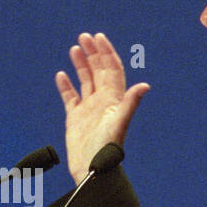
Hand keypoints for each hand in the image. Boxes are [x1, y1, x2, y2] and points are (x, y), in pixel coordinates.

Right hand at [54, 32, 149, 184]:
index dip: (106, 52)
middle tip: (84, 36)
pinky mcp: (75, 118)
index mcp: (114, 98)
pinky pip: (70, 97)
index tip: (98, 37)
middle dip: (93, 52)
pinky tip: (61, 75)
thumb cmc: (108, 149)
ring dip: (81, 64)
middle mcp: (102, 100)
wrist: (93, 169)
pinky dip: (66, 85)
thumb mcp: (119, 123)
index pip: (111, 69)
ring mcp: (89, 109)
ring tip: (74, 48)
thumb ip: (130, 103)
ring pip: (85, 80)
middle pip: (99, 70)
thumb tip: (145, 85)